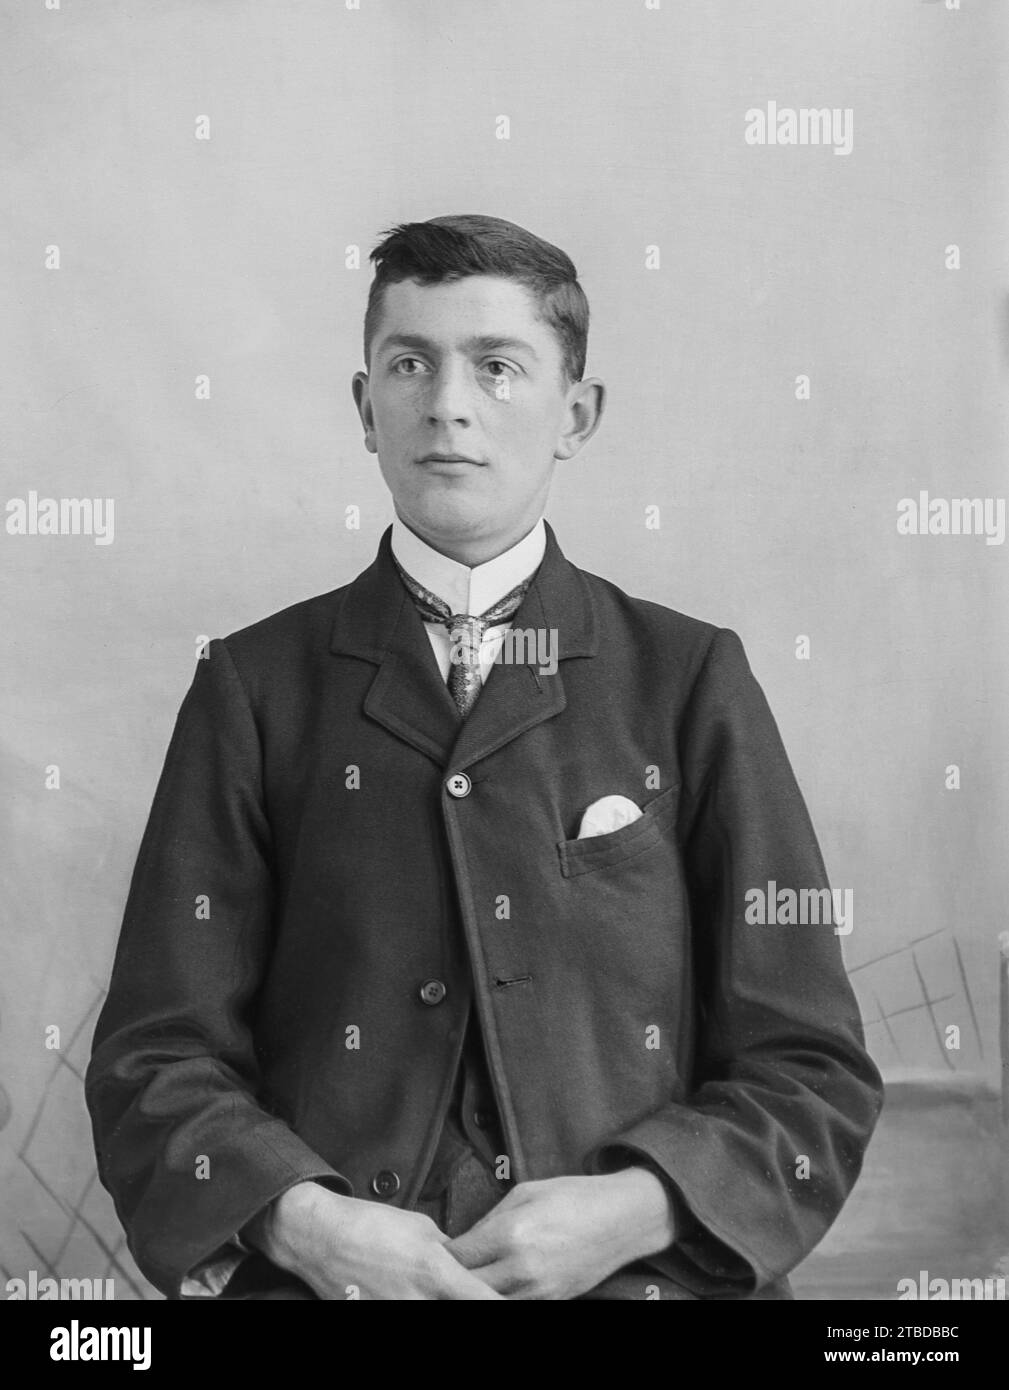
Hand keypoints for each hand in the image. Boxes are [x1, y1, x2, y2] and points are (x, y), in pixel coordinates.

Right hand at [245, 1181, 502, 1299]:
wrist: (322, 1237)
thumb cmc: (372, 1225)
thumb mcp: (422, 1229)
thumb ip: (449, 1254)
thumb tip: (468, 1266)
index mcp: (437, 1273)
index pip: (484, 1301)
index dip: (501, 1303)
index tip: (515, 1299)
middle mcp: (420, 1301)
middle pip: (462, 1312)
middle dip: (473, 1303)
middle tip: (475, 1294)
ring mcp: (397, 1313)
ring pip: (437, 1318)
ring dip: (444, 1307)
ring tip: (439, 1293)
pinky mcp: (377, 1320)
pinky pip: (406, 1318)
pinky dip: (420, 1308)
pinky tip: (415, 1297)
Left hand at [445, 1168, 675, 1299]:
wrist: (623, 1218)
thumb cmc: (575, 1196)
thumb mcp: (526, 1192)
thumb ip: (490, 1219)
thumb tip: (465, 1241)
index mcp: (511, 1233)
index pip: (457, 1257)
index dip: (443, 1255)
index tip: (437, 1250)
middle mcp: (522, 1267)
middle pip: (466, 1287)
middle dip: (453, 1278)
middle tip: (448, 1269)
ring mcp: (538, 1290)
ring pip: (488, 1302)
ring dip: (474, 1292)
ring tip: (470, 1278)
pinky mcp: (552, 1303)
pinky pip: (514, 1307)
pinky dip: (500, 1298)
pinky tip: (497, 1285)